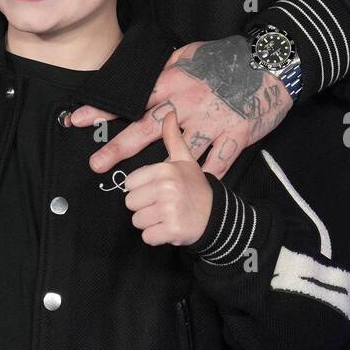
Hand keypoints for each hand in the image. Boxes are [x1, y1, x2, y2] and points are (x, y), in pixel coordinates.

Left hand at [73, 35, 292, 177]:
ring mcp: (212, 121)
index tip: (78, 118)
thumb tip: (144, 74)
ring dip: (158, 172)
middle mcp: (188, 103)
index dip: (105, 108)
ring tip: (137, 192)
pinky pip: (217, 162)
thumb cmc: (229, 56)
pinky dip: (204, 177)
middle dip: (119, 147)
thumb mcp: (191, 52)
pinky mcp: (235, 135)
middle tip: (96, 163)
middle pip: (147, 128)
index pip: (133, 97)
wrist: (272, 62)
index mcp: (175, 81)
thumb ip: (166, 66)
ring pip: (180, 152)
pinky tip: (189, 192)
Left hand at [122, 109, 214, 246]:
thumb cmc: (197, 188)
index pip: (130, 183)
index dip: (142, 189)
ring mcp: (170, 209)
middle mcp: (166, 187)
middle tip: (164, 205)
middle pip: (131, 202)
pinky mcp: (172, 230)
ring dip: (150, 223)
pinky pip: (148, 237)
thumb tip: (170, 112)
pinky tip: (170, 227)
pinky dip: (157, 237)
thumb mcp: (186, 160)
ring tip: (168, 215)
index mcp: (165, 169)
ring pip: (137, 221)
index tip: (158, 191)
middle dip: (145, 207)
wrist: (219, 217)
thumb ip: (173, 137)